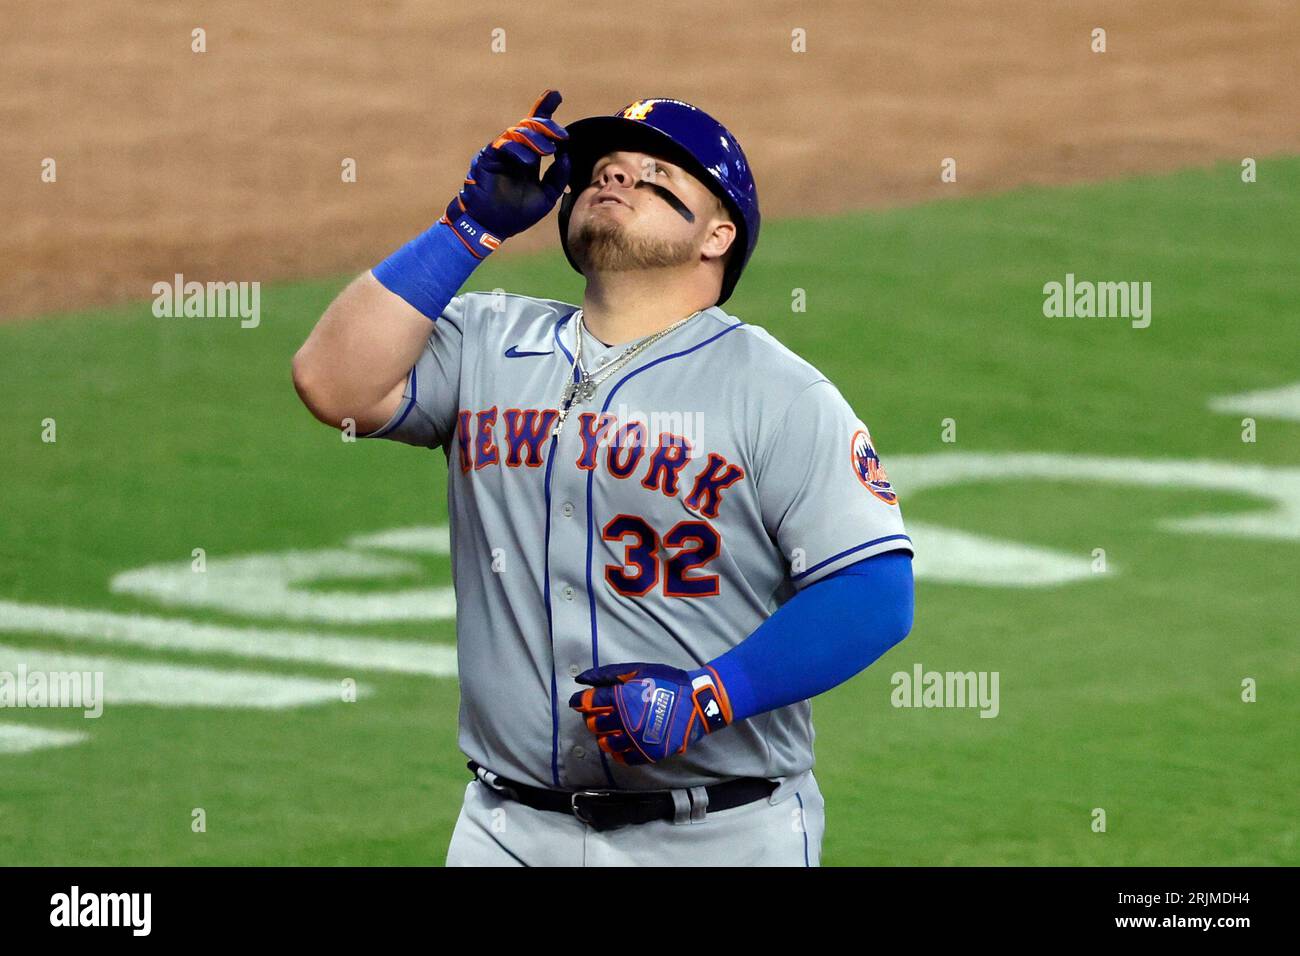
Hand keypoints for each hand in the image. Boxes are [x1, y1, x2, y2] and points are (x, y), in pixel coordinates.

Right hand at [443, 89, 570, 244]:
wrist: (492, 227)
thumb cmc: (516, 214)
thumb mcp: (546, 196)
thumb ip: (557, 176)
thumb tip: (566, 155)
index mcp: (529, 157)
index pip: (539, 130)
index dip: (545, 110)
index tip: (556, 95)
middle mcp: (515, 151)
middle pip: (530, 125)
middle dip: (547, 125)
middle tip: (561, 135)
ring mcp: (501, 153)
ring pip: (518, 132)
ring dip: (536, 138)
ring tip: (548, 150)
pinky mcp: (488, 158)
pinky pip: (503, 144)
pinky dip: (518, 149)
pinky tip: (529, 160)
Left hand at [568, 662, 733, 765]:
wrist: (697, 703)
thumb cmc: (667, 682)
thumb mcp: (639, 671)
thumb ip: (607, 675)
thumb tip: (580, 679)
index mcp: (621, 698)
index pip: (587, 703)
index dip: (580, 701)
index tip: (581, 701)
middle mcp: (624, 721)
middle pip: (594, 724)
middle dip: (592, 717)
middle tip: (600, 713)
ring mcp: (635, 740)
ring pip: (605, 743)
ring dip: (603, 735)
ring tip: (611, 728)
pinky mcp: (646, 753)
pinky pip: (623, 757)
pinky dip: (618, 751)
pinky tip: (622, 742)